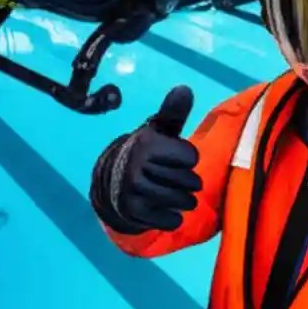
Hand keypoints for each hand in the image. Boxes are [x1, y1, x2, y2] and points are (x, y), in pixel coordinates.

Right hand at [91, 86, 202, 232]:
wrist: (115, 182)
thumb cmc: (148, 153)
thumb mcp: (159, 130)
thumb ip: (174, 112)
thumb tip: (185, 88)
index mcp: (147, 143)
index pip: (191, 157)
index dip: (188, 158)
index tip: (175, 156)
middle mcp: (138, 165)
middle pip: (190, 181)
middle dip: (188, 182)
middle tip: (175, 177)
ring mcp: (134, 190)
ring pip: (183, 201)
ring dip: (184, 200)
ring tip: (175, 193)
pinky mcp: (134, 212)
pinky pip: (172, 220)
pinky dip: (173, 217)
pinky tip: (163, 208)